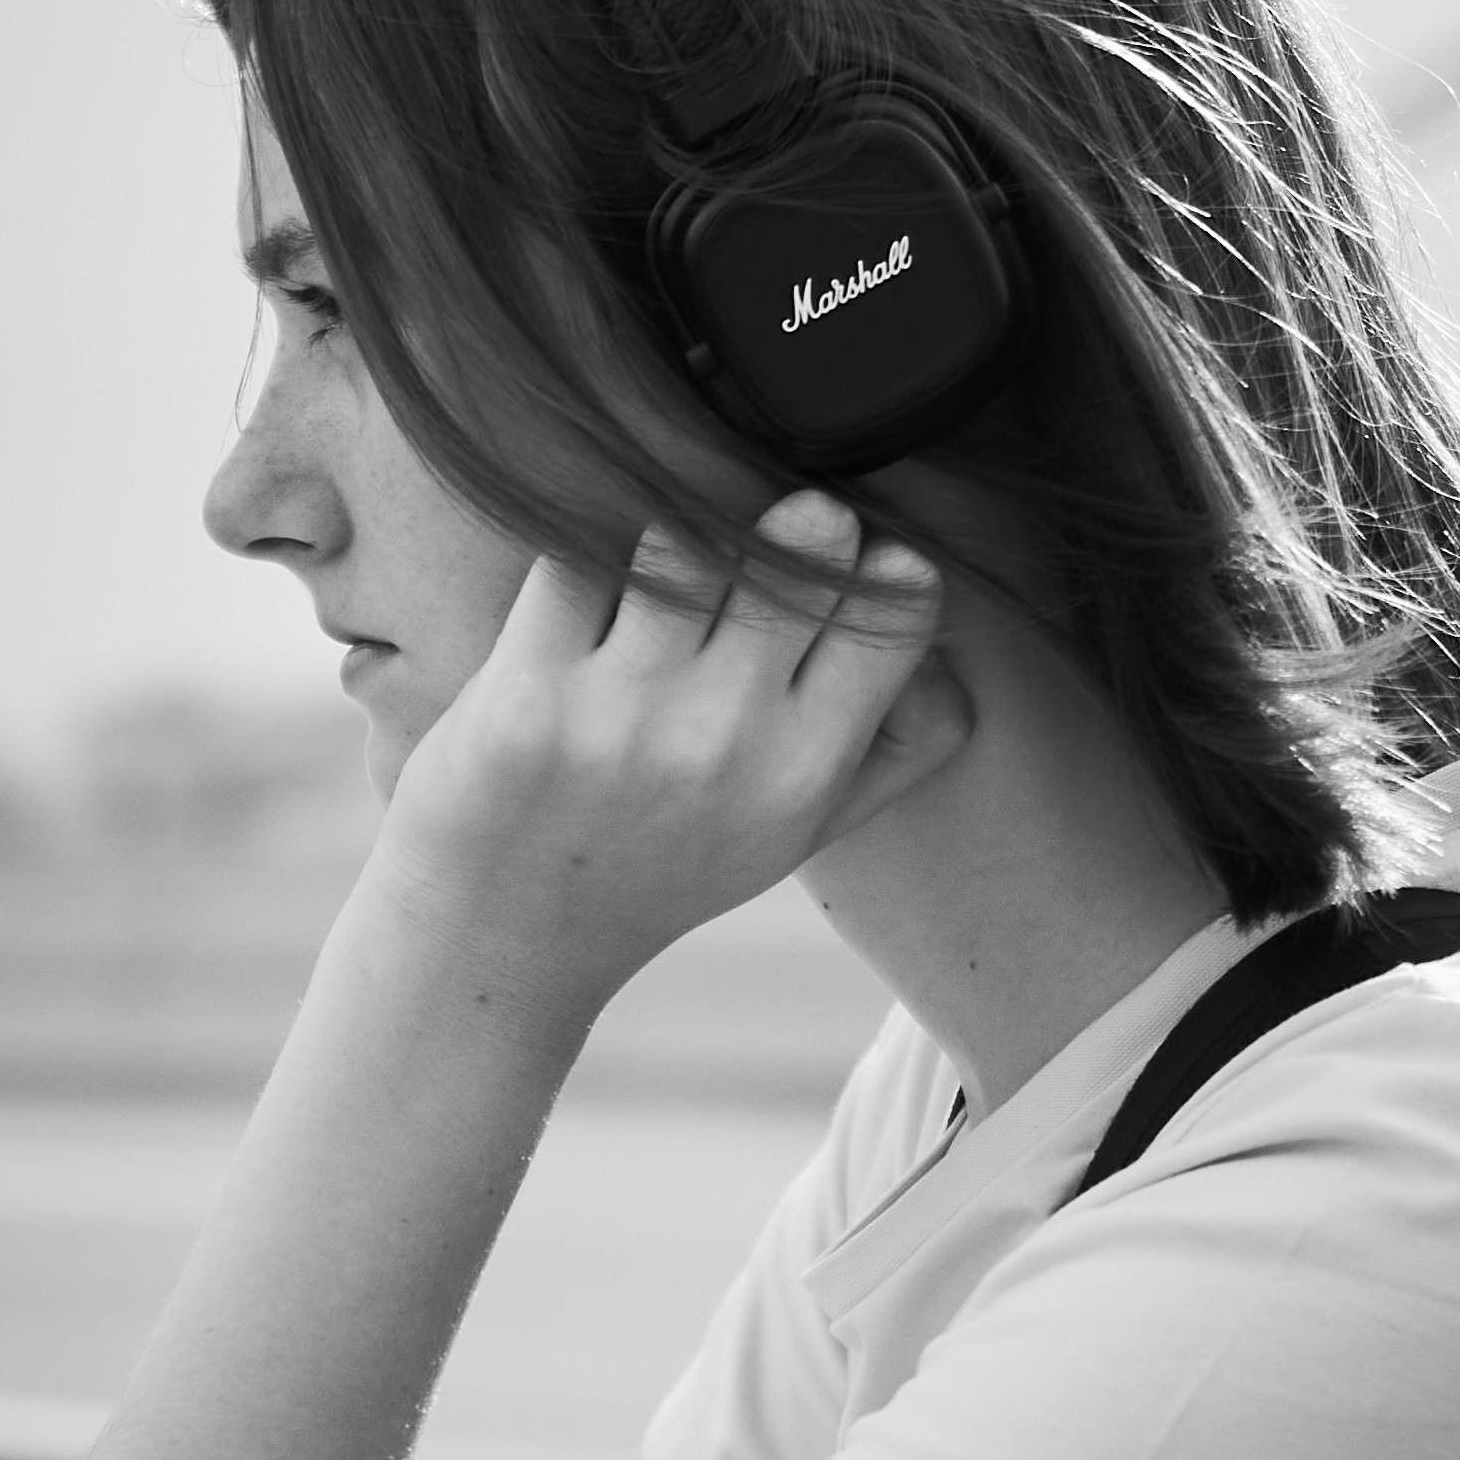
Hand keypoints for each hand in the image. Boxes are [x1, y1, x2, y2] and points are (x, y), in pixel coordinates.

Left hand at [364, 488, 949, 1032]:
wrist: (506, 937)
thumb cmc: (661, 867)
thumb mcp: (797, 833)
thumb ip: (893, 748)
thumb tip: (952, 642)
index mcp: (804, 773)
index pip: (899, 607)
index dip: (881, 564)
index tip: (847, 571)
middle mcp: (724, 742)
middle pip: (801, 548)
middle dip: (793, 522)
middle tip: (763, 541)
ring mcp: (621, 716)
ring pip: (684, 539)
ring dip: (676, 536)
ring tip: (664, 576)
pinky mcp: (526, 693)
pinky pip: (574, 561)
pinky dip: (579, 560)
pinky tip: (582, 602)